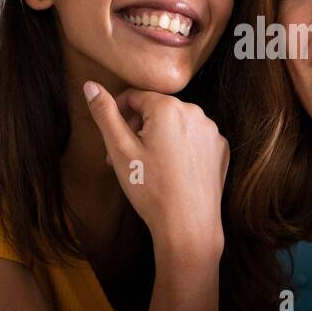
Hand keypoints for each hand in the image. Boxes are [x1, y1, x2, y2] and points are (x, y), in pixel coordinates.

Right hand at [83, 82, 227, 262]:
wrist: (187, 226)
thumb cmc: (151, 188)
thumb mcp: (120, 150)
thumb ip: (105, 113)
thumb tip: (91, 85)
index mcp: (168, 108)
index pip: (134, 97)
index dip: (118, 115)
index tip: (111, 139)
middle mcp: (195, 112)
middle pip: (156, 111)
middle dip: (137, 130)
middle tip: (122, 159)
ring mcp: (211, 131)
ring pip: (176, 126)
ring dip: (158, 139)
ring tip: (146, 168)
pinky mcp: (220, 149)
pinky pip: (194, 140)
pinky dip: (180, 150)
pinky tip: (172, 173)